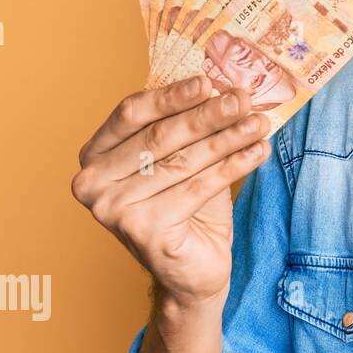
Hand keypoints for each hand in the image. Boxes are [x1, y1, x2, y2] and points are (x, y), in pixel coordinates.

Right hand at [70, 74, 271, 308]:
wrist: (194, 271)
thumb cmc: (188, 210)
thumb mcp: (185, 159)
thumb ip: (190, 125)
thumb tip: (223, 85)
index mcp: (95, 156)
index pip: (132, 113)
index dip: (172, 96)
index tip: (209, 81)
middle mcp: (92, 182)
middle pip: (159, 136)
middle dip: (208, 114)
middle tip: (244, 99)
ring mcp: (112, 209)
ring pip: (182, 161)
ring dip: (227, 138)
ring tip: (260, 123)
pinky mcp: (142, 229)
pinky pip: (197, 187)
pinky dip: (233, 167)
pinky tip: (258, 152)